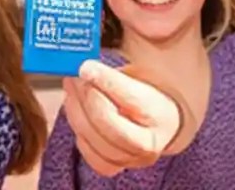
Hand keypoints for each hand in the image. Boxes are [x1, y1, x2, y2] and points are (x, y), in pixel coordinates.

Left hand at [61, 60, 185, 176]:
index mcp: (160, 114)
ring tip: (71, 87)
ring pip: (92, 137)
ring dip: (75, 109)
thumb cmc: (151, 98)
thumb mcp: (143, 79)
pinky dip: (77, 130)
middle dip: (85, 96)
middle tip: (74, 76)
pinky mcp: (113, 167)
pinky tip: (76, 111)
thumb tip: (85, 69)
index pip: (130, 98)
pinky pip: (87, 151)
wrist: (163, 126)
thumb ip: (115, 77)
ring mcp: (129, 159)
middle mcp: (148, 143)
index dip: (104, 80)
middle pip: (107, 122)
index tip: (85, 67)